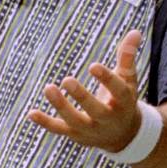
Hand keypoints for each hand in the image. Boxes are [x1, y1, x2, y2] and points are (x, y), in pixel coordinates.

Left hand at [25, 29, 142, 153]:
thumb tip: (135, 31)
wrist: (123, 136)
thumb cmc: (122, 99)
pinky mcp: (75, 134)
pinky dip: (45, 122)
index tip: (93, 66)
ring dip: (61, 106)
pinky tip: (31, 113)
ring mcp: (91, 129)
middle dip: (81, 97)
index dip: (107, 79)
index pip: (117, 91)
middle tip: (67, 80)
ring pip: (75, 121)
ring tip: (48, 88)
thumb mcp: (128, 80)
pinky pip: (59, 130)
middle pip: (95, 110)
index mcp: (124, 103)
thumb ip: (127, 56)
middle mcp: (108, 118)